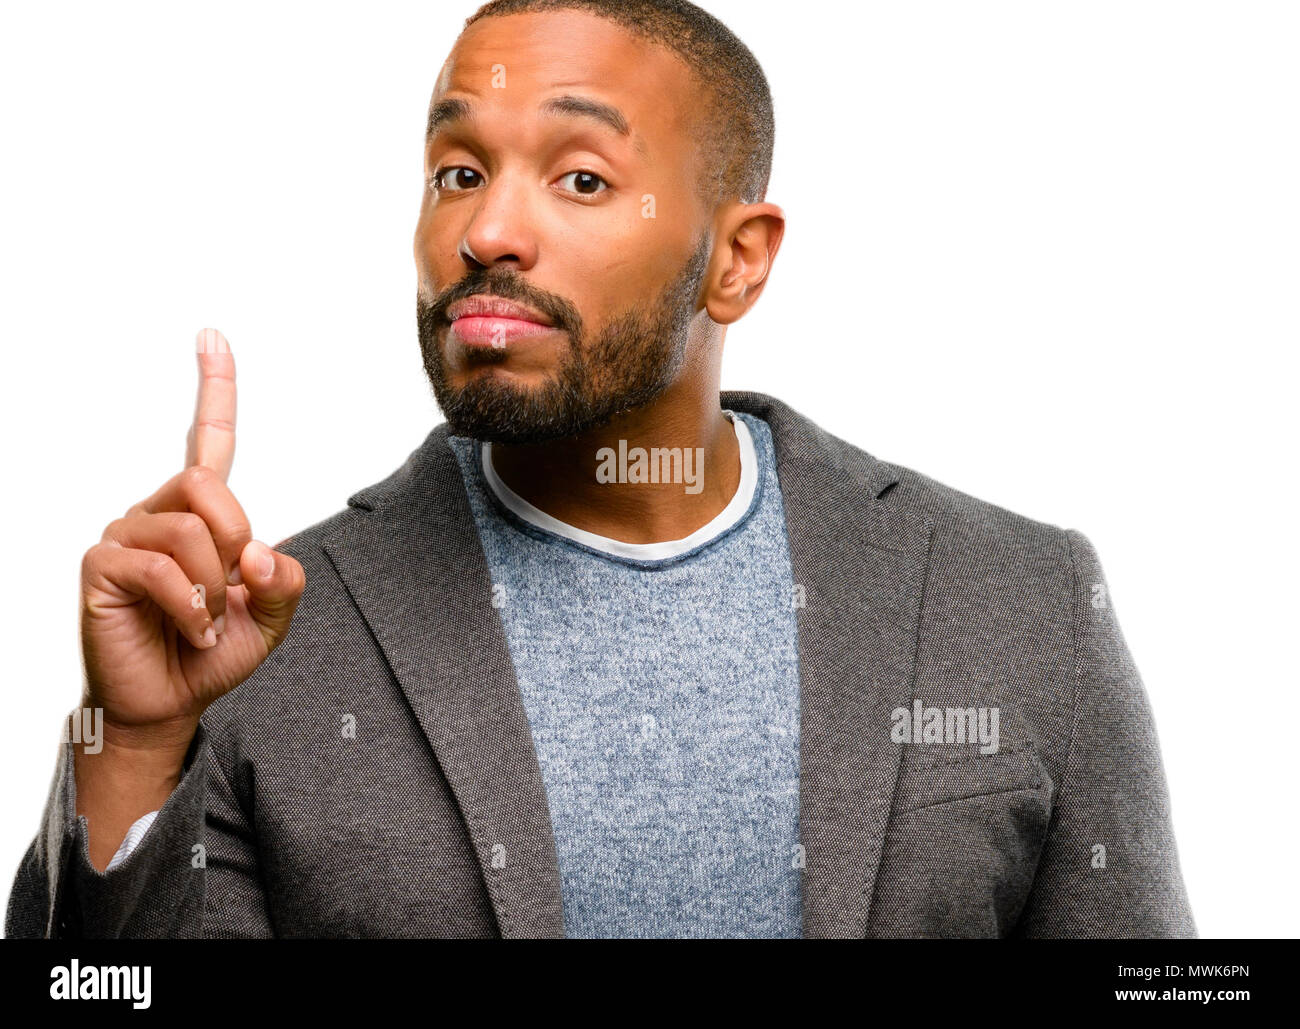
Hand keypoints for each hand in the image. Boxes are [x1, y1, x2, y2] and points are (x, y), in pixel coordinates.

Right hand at [79, 329, 305, 745]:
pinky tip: (189, 626)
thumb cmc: (211, 652)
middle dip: (237, 540)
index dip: (214, 388)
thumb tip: (260, 550)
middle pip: (209, 485)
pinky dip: (190, 605)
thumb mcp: (271, 617)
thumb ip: (285, 580)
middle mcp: (159, 513)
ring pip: (191, 530)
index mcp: (201, 515)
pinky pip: (161, 568)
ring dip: (214, 586)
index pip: (208, 441)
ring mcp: (126, 535)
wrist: (170, 702)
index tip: (213, 336)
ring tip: (204, 618)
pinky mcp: (102, 565)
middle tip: (231, 587)